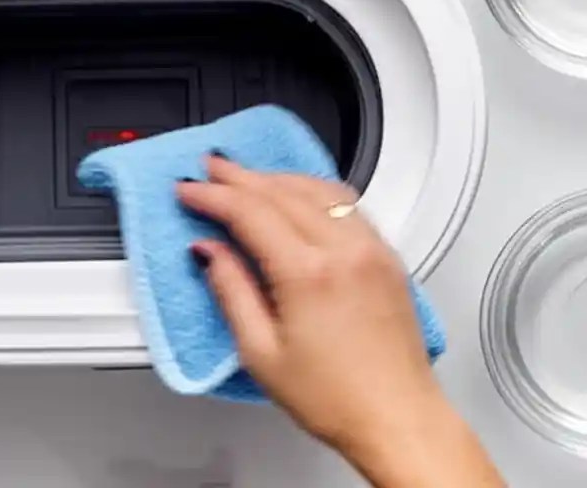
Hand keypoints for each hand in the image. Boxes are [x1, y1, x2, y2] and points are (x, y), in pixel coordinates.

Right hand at [177, 156, 501, 487]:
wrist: (398, 418)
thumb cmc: (334, 398)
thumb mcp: (261, 353)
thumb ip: (231, 291)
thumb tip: (210, 251)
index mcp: (308, 273)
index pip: (250, 212)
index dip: (213, 196)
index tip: (187, 190)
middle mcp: (345, 250)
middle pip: (282, 191)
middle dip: (239, 177)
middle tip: (208, 169)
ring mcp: (371, 249)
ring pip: (318, 189)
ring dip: (276, 177)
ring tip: (246, 176)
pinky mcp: (387, 257)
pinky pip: (346, 203)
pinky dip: (313, 189)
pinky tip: (297, 193)